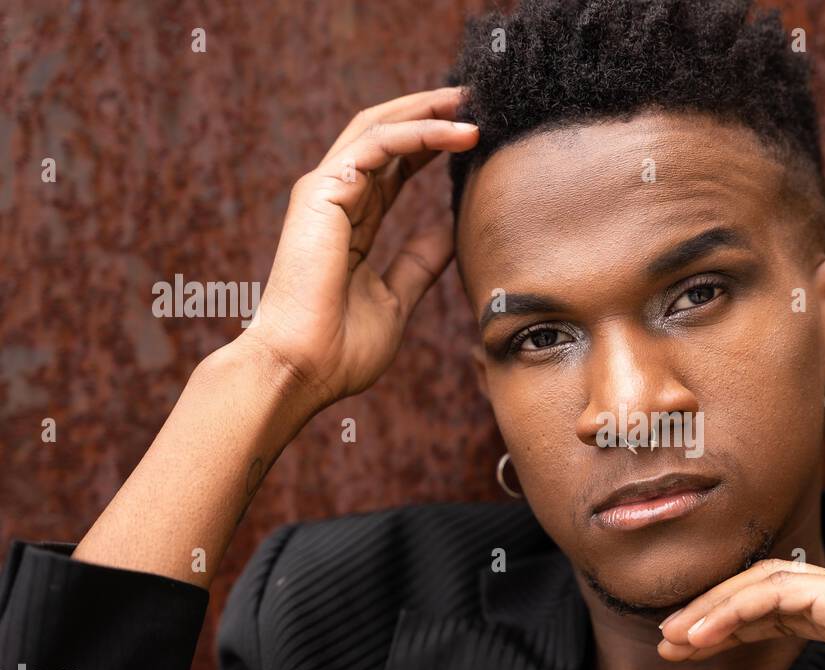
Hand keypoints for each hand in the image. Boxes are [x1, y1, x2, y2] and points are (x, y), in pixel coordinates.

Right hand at [241, 88, 478, 410]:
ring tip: (472, 103)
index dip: (432, 144)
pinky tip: (457, 133)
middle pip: (386, 134)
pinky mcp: (322, 193)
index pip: (395, 166)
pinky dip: (418, 133)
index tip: (475, 134)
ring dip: (428, 111)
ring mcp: (325, 192)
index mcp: (351, 221)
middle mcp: (336, 197)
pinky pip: (376, 145)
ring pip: (380, 128)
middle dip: (431, 111)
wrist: (303, 370)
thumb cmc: (340, 348)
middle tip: (476, 99)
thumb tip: (450, 234)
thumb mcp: (397, 298)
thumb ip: (419, 262)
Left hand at [657, 559, 824, 669]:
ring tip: (673, 638)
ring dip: (712, 609)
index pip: (778, 613)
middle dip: (711, 613)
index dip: (733, 627)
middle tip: (668, 640)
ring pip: (762, 584)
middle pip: (761, 592)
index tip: (693, 649)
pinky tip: (702, 634)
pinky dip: (735, 610)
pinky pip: (780, 595)